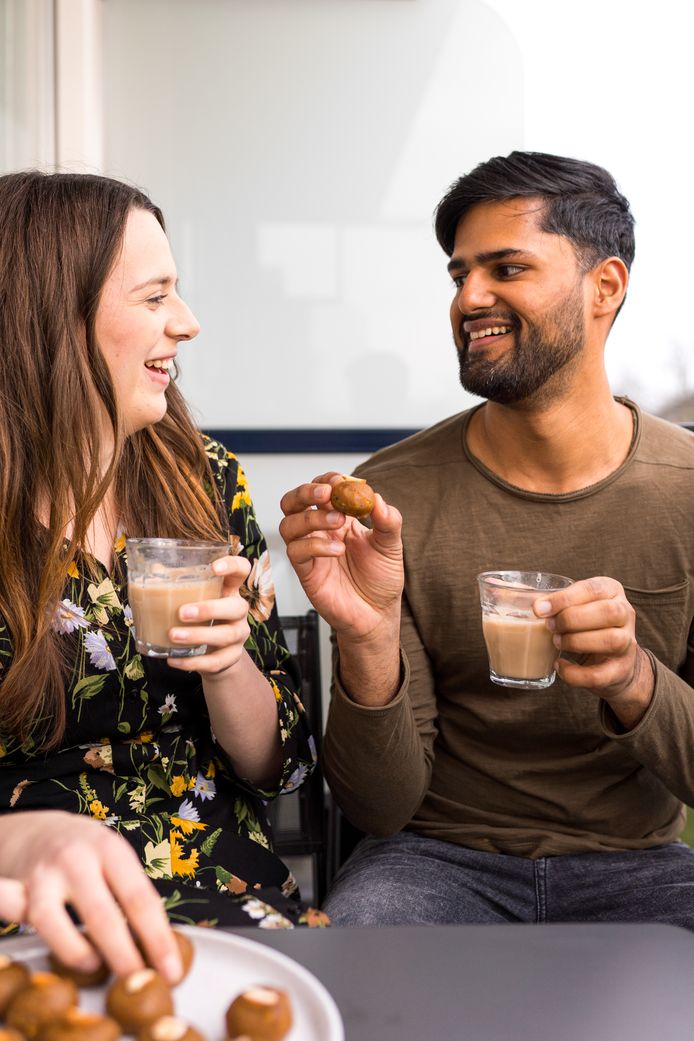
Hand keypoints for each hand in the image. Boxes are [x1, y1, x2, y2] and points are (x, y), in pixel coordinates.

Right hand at [0, 811, 182, 981]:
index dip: (157, 939)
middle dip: (123, 956)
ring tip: (94, 966)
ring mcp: (43, 874)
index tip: (170, 970)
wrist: (35, 828)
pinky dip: (18, 925)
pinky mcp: (15, 888)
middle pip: (102, 914)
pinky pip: (12, 910)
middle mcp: (77, 859)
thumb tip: (157, 949)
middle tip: (137, 983)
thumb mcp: (114, 858)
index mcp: (111, 850)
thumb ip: (128, 894)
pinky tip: (38, 948)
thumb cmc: (85, 851)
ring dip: (76, 951)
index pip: (140, 899)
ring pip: (53, 921)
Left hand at [167, 554, 251, 674]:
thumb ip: (177, 583)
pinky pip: (216, 662)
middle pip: (237, 607)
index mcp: (229, 589)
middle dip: (210, 609)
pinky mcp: (231, 657)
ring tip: (174, 636)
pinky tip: (173, 659)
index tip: (214, 567)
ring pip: (226, 635)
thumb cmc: (199, 618)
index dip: (232, 566)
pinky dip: (193, 662)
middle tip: (182, 613)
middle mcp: (238, 611)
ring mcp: (238, 635)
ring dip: (199, 635)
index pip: (241, 570)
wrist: (213, 654)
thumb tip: (154, 566)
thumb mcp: (192, 598)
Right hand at [279, 473, 403, 640]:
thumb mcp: (391, 546)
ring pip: (289, 524)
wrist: (378, 614)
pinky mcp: (305, 572)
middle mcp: (319, 531)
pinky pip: (296, 551)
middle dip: (306, 492)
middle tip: (327, 493)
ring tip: (339, 523)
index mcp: (339, 518)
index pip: (322, 489)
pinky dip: (315, 544)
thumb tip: (377, 497)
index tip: (341, 482)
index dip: (327, 481)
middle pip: (293, 501)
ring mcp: (309, 551)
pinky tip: (337, 550)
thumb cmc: (381, 579)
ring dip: (312, 517)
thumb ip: (388, 521)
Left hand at [534, 576, 653, 726]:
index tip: (538, 609)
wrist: (614, 663)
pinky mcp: (621, 671)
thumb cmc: (586, 626)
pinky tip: (560, 665)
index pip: (593, 589)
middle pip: (609, 612)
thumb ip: (557, 603)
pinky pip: (599, 675)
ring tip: (556, 642)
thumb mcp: (576, 606)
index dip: (564, 599)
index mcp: (612, 591)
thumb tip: (534, 607)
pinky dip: (574, 674)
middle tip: (550, 627)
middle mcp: (626, 615)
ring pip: (611, 640)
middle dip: (572, 619)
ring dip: (576, 642)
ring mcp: (628, 645)